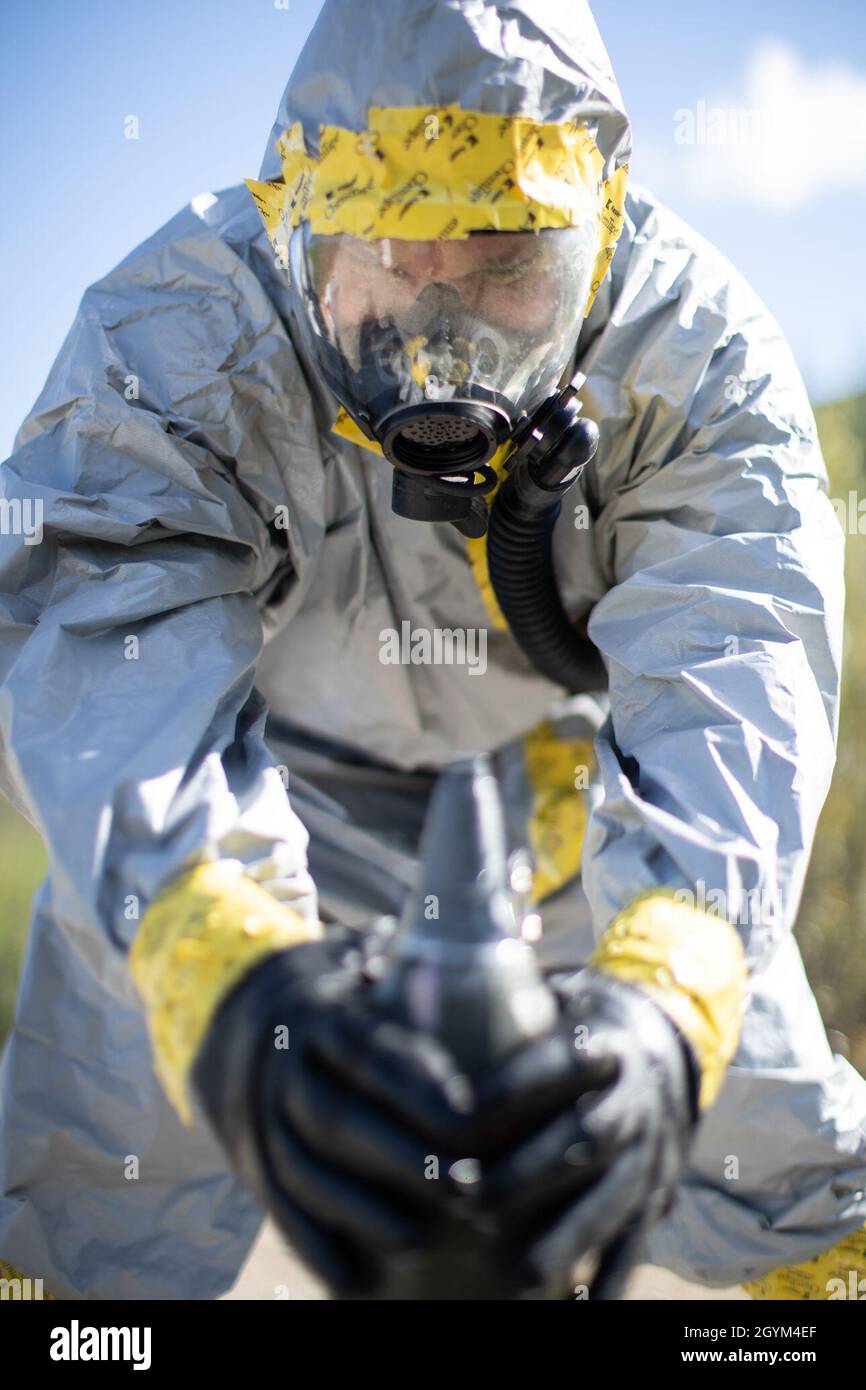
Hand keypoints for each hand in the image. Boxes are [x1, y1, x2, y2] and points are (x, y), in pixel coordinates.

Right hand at [192, 929, 473, 1294]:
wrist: (235, 1016)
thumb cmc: (335, 994)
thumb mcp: (361, 969)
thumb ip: (403, 977)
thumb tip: (447, 963)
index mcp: (318, 1013)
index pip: (365, 1049)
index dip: (413, 1084)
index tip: (467, 1116)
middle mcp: (282, 1068)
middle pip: (332, 1118)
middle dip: (397, 1157)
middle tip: (463, 1186)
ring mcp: (259, 1118)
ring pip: (301, 1170)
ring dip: (358, 1211)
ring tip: (419, 1240)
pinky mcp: (251, 1161)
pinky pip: (276, 1208)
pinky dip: (312, 1246)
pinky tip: (354, 1280)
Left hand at [473, 969, 699, 1291]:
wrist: (657, 1060)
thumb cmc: (567, 1034)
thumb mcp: (542, 1006)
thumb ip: (481, 1007)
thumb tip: (378, 981)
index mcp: (604, 1045)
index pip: (564, 1061)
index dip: (518, 1085)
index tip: (464, 1111)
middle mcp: (631, 1099)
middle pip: (589, 1137)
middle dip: (529, 1170)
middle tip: (465, 1194)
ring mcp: (648, 1153)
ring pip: (615, 1196)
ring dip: (567, 1235)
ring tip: (517, 1272)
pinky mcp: (654, 1199)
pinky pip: (636, 1242)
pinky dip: (609, 1280)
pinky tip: (578, 1311)